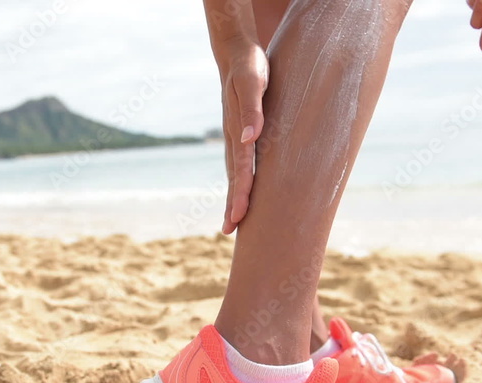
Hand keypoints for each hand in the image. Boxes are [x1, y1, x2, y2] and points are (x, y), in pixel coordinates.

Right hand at [216, 39, 268, 233]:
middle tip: (228, 231)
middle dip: (233, 205)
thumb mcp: (253, 83)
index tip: (238, 216)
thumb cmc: (249, 66)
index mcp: (237, 132)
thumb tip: (250, 138)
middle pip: (234, 178)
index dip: (240, 194)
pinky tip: (243, 193)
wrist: (236, 53)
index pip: (241, 170)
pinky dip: (240, 183)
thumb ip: (253, 110)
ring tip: (232, 222)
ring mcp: (235, 138)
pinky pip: (240, 164)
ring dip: (234, 198)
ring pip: (235, 174)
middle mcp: (234, 139)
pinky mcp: (241, 134)